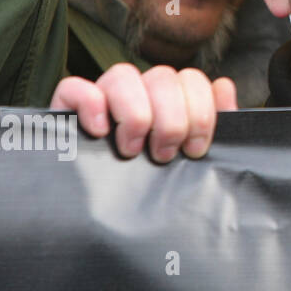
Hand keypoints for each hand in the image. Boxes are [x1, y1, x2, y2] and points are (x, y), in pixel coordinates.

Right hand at [50, 64, 236, 162]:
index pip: (192, 79)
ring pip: (122, 74)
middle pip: (162, 77)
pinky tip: (100, 132)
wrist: (101, 216)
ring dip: (135, 114)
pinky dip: (90, 104)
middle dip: (171, 120)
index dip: (201, 111)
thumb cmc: (152, 180)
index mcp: (170, 96)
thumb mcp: (188, 155)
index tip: (195, 150)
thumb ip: (213, 122)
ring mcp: (102, 95)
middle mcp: (139, 90)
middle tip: (164, 155)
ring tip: (132, 150)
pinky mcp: (65, 108)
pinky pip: (74, 86)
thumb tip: (224, 86)